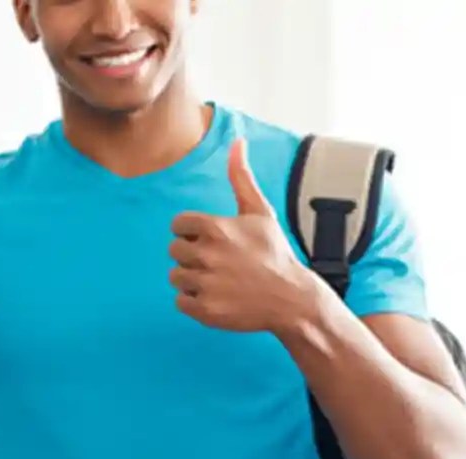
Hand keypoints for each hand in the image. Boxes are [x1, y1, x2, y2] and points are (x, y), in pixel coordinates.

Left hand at [168, 138, 320, 333]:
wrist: (291, 298)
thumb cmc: (274, 253)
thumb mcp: (259, 212)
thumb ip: (241, 178)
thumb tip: (237, 142)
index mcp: (216, 228)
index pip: (178, 225)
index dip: (192, 232)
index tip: (212, 240)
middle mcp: (207, 255)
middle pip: (174, 251)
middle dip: (192, 255)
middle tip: (219, 262)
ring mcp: (205, 283)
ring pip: (176, 276)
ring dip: (192, 279)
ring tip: (220, 280)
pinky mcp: (205, 309)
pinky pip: (180, 301)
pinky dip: (194, 301)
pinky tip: (217, 296)